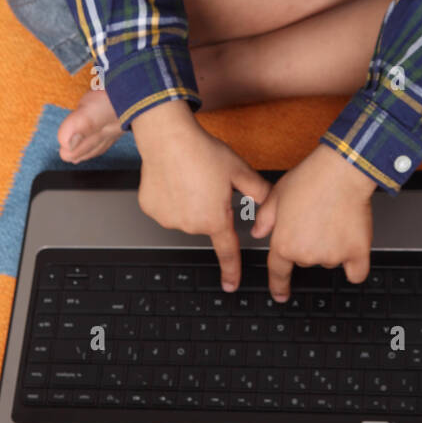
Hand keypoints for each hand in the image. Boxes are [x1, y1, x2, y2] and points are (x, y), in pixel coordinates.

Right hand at [132, 100, 271, 289]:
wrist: (168, 137)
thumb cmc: (202, 152)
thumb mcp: (239, 170)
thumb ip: (259, 191)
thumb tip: (269, 203)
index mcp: (215, 219)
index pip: (227, 251)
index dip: (231, 270)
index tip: (231, 285)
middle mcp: (190, 225)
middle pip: (205, 223)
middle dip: (209, 207)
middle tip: (207, 182)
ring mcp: (168, 219)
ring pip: (185, 216)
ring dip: (189, 203)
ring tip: (189, 177)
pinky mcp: (151, 209)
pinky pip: (166, 208)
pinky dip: (170, 197)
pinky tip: (173, 178)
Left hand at [249, 144, 376, 299]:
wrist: (340, 171)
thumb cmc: (309, 179)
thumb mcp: (275, 195)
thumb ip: (264, 218)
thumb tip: (257, 232)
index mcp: (284, 243)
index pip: (278, 272)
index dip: (278, 285)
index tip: (280, 294)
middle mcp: (307, 254)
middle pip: (306, 259)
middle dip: (308, 244)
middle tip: (314, 218)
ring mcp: (332, 256)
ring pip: (329, 259)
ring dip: (330, 246)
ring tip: (332, 217)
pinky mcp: (356, 252)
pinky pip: (356, 271)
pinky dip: (354, 264)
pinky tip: (351, 247)